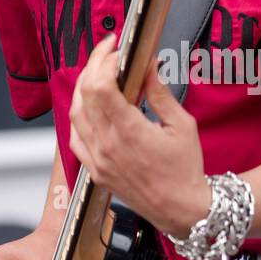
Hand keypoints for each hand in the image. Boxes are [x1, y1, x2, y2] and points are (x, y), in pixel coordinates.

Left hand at [68, 32, 211, 238]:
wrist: (182, 210)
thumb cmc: (186, 172)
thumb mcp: (182, 125)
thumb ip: (159, 93)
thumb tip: (148, 66)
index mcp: (129, 132)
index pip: (100, 86)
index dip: (104, 60)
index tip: (115, 49)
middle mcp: (108, 145)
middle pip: (84, 94)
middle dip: (94, 66)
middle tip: (109, 54)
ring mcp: (98, 160)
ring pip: (75, 113)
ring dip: (84, 89)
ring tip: (100, 75)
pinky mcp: (96, 170)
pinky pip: (76, 137)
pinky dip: (80, 116)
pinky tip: (92, 107)